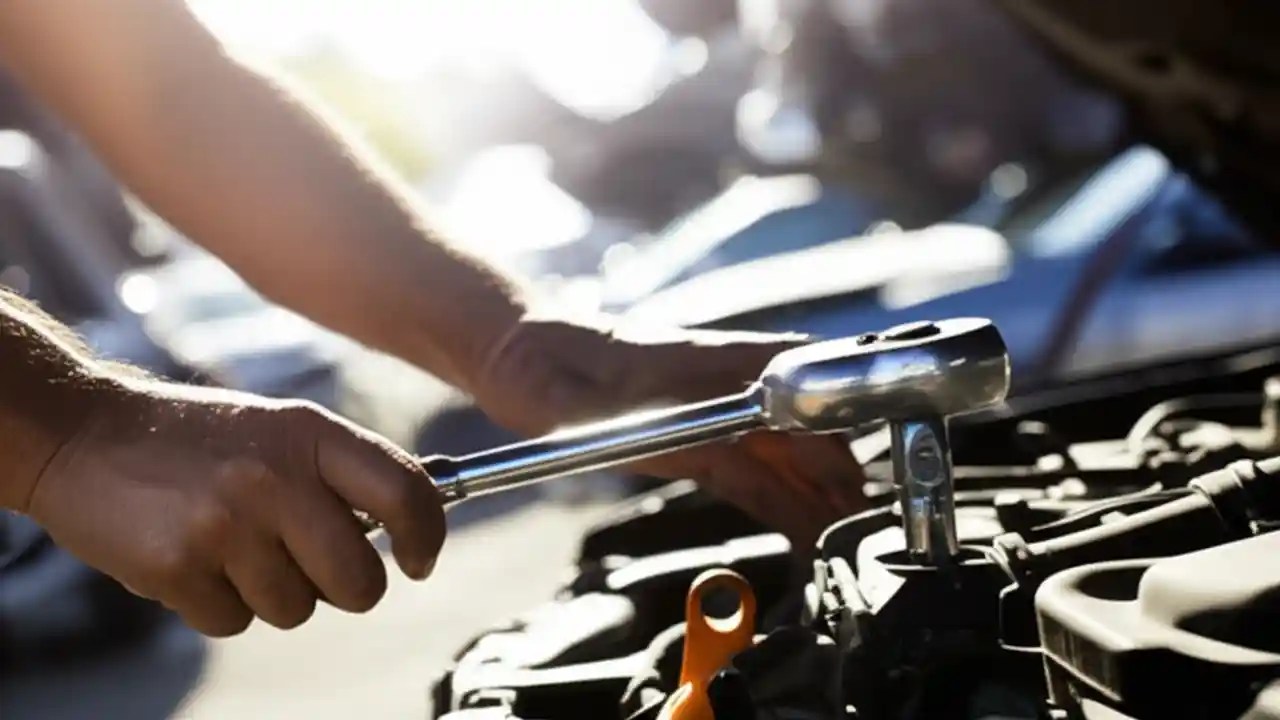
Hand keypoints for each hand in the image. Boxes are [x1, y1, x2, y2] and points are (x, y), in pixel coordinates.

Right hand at [22, 382, 444, 636]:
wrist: (84, 435)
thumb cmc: (200, 441)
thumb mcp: (280, 429)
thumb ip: (341, 474)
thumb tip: (410, 530)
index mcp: (309, 434)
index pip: (406, 491)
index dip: (427, 535)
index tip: (419, 559)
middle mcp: (274, 477)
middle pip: (359, 581)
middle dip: (344, 587)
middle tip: (310, 565)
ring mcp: (225, 524)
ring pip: (297, 610)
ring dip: (272, 593)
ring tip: (233, 546)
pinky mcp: (177, 566)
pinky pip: (234, 622)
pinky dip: (217, 604)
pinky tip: (194, 558)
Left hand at [468, 314, 868, 547]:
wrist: (517, 352)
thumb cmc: (545, 363)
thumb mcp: (580, 401)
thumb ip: (644, 425)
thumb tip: (711, 442)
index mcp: (702, 359)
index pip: (794, 376)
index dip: (833, 414)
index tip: (861, 452)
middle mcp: (719, 381)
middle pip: (800, 423)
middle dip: (837, 468)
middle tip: (864, 517)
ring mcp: (710, 408)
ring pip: (780, 451)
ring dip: (815, 489)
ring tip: (845, 530)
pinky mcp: (695, 434)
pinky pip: (749, 469)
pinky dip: (779, 496)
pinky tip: (800, 521)